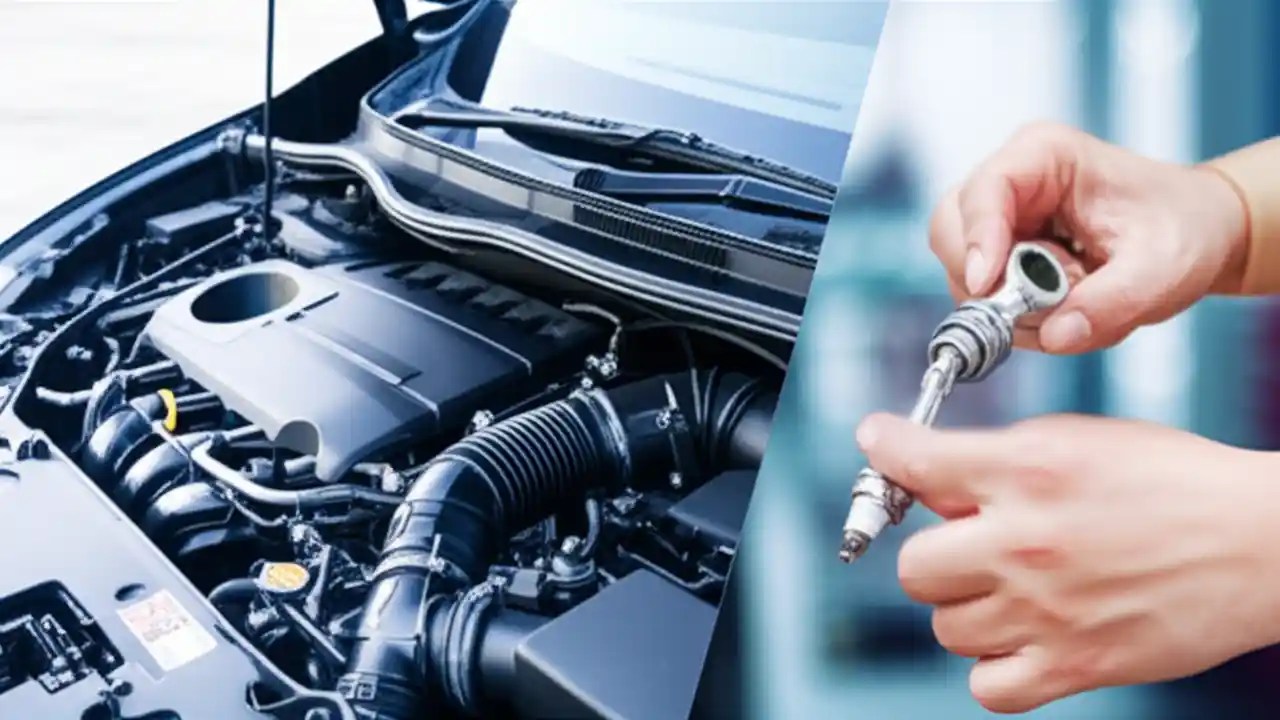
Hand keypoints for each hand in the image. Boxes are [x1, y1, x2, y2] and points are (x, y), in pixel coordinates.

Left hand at [855, 411, 1279, 713]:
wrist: (1261, 542)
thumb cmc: (1177, 483)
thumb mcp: (1083, 439)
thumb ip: (1002, 460)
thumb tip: (936, 483)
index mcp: (1029, 471)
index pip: (917, 462)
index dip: (885, 449)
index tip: (879, 444)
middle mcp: (1027, 540)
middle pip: (913, 567)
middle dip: (934, 554)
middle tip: (967, 546)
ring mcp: (1047, 610)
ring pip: (945, 627)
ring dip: (966, 608)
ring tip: (1009, 589)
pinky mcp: (1076, 665)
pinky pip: (987, 687)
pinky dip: (993, 666)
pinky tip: (1018, 636)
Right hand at [930, 122, 1249, 354]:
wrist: (1196, 233)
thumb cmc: (1182, 228)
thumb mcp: (1162, 267)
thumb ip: (1111, 301)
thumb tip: (1054, 335)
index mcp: (1045, 155)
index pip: (984, 192)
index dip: (976, 240)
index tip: (986, 286)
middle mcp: (1011, 181)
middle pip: (950, 233)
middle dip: (991, 283)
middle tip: (1046, 307)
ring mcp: (1000, 220)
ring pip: (963, 273)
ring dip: (1014, 306)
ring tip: (1080, 300)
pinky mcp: (1000, 255)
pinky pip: (984, 297)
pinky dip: (1022, 318)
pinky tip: (1069, 307)